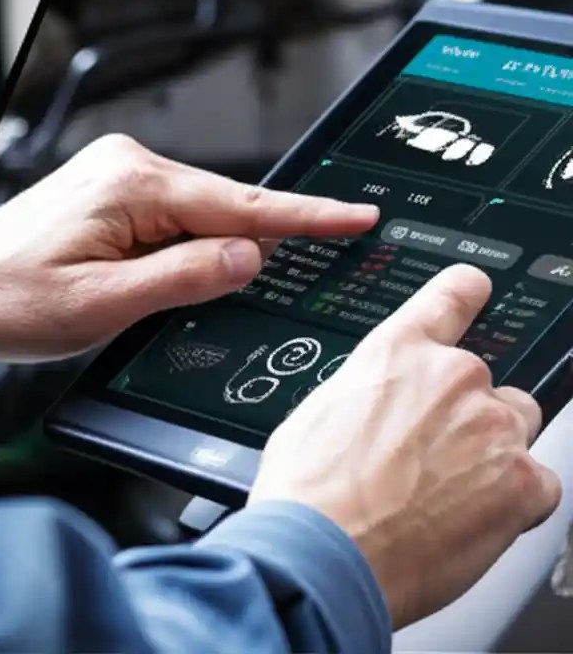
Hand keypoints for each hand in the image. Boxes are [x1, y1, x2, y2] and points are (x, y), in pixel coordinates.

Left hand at [0, 134, 378, 360]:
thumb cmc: (4, 299)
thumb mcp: (102, 305)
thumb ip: (183, 279)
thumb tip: (249, 257)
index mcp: (130, 186)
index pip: (239, 205)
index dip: (305, 218)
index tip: (357, 217)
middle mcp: (125, 168)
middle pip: (223, 208)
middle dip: (261, 243)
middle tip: (319, 255)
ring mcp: (115, 178)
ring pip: (197, 218)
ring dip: (215, 254)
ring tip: (209, 289)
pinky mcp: (107, 196)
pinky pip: (170, 221)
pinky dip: (188, 249)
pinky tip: (187, 277)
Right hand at [250, 264, 560, 628]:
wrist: (322, 554)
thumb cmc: (307, 494)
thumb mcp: (317, 416)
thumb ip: (367, 397)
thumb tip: (377, 413)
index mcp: (395, 354)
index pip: (450, 296)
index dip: (466, 292)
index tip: (475, 289)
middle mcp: (453, 377)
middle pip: (488, 388)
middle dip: (467, 422)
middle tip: (425, 465)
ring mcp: (493, 428)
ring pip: (516, 435)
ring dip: (490, 461)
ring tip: (440, 501)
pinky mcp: (522, 482)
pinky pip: (538, 487)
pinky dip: (511, 507)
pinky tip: (462, 524)